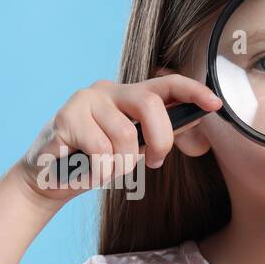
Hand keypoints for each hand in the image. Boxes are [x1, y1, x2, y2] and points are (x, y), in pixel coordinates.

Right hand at [16, 74, 223, 203]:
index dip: (193, 91)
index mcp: (127, 95)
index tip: (216, 104)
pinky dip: (99, 172)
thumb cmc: (93, 162)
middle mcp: (107, 90)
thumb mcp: (129, 148)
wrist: (48, 179)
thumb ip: (154, 135)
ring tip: (104, 172)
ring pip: (124, 136)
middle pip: (150, 104)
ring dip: (120, 167)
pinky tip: (85, 172)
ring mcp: (85, 101)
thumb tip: (195, 125)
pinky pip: (100, 151)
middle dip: (160, 140)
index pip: (166, 84)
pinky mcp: (65, 118)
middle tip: (154, 162)